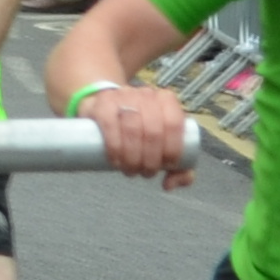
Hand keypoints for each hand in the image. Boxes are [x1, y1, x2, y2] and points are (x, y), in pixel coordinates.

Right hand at [81, 80, 197, 186]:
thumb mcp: (160, 139)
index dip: (172, 149)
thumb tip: (169, 184)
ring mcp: (123, 97)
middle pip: (154, 131)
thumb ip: (175, 166)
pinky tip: (115, 161)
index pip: (174, 124)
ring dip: (133, 157)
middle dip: (151, 160)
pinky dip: (115, 147)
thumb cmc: (137, 126)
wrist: (106, 104)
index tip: (165, 166)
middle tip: (145, 172)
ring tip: (130, 170)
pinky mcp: (103, 104)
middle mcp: (146, 95)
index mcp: (166, 100)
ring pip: (133, 129)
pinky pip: (111, 125)